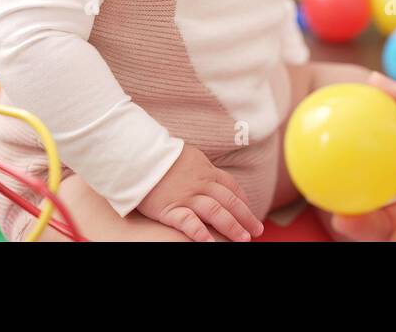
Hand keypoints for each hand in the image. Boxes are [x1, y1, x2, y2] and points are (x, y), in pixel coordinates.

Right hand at [137, 145, 264, 241]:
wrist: (138, 153)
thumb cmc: (161, 154)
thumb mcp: (188, 155)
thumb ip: (201, 167)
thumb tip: (210, 173)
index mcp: (205, 170)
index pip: (231, 186)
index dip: (243, 200)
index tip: (250, 211)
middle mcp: (200, 184)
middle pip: (229, 201)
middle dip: (245, 217)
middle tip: (257, 231)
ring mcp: (186, 196)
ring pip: (215, 212)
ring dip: (232, 226)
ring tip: (243, 239)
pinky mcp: (169, 208)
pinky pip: (188, 222)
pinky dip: (199, 232)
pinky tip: (209, 242)